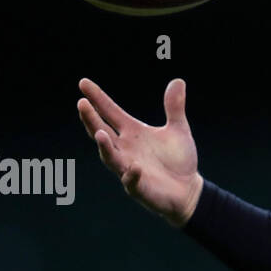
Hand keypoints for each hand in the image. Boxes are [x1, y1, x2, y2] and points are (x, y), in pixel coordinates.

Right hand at [77, 77, 202, 226]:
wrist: (188, 190)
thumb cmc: (178, 160)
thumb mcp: (179, 130)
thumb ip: (175, 107)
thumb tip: (178, 81)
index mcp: (132, 133)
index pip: (110, 112)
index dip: (97, 98)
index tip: (83, 82)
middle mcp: (125, 149)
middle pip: (102, 131)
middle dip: (91, 119)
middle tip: (81, 103)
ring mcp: (129, 168)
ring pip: (110, 157)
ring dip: (105, 146)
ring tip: (100, 133)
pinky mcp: (139, 187)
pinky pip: (131, 181)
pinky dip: (131, 175)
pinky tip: (134, 167)